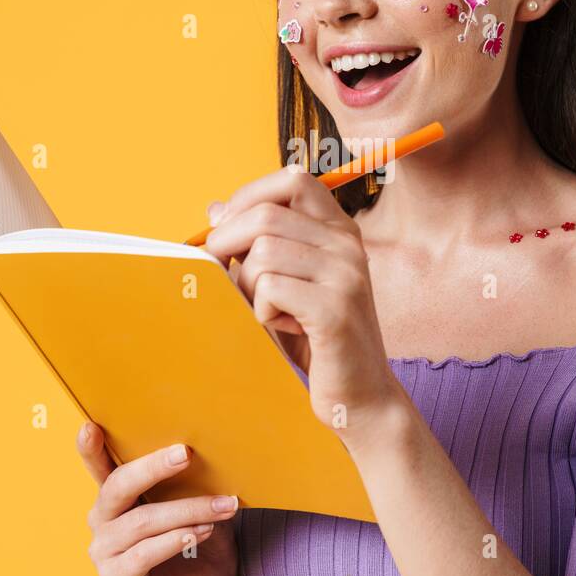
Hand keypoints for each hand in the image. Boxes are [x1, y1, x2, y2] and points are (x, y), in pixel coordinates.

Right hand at [77, 422, 238, 575]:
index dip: (90, 449)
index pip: (99, 467)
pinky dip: (176, 540)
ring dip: (188, 510)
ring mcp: (104, 550)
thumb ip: (189, 478)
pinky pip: (144, 554)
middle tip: (186, 453)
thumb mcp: (195, 502)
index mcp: (115, 496)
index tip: (90, 427)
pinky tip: (202, 533)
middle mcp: (101, 519)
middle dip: (154, 467)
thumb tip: (211, 444)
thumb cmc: (199, 541)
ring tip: (222, 506)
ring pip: (142, 520)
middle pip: (118, 486)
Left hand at [202, 165, 404, 443]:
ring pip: (262, 254)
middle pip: (266, 215)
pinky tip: (282, 328)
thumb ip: (259, 242)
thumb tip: (216, 208)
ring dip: (246, 287)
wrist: (360, 396)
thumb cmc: (315, 338)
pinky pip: (270, 289)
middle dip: (228, 244)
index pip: (292, 179)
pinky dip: (260, 312)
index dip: (248, 197)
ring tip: (265, 310)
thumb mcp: (287, 281)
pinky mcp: (335, 309)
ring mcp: (345, 275)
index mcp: (339, 230)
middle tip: (225, 278)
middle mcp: (348, 244)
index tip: (225, 230)